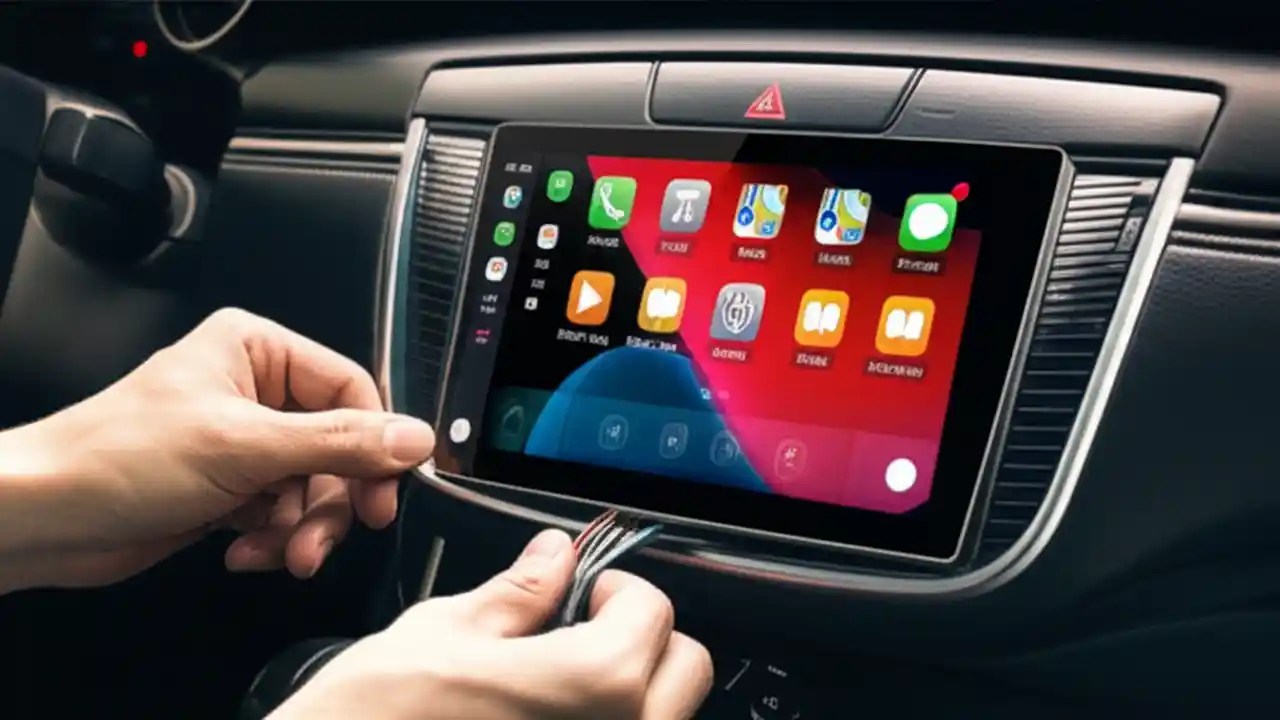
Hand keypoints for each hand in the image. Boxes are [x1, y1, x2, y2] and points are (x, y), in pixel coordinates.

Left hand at [0, 308, 434, 590]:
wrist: (46, 517)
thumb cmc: (118, 457)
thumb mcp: (244, 446)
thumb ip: (339, 444)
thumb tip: (414, 437)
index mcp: (258, 350)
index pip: (351, 391)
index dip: (375, 445)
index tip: (384, 492)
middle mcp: (255, 390)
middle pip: (338, 448)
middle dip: (330, 502)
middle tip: (322, 539)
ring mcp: (244, 442)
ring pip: (315, 488)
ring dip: (302, 529)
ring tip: (280, 554)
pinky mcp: (231, 487)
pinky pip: (284, 514)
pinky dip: (273, 540)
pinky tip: (244, 553)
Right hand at [273, 529, 713, 719]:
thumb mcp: (440, 634)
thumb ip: (517, 594)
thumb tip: (555, 556)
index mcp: (594, 684)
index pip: (654, 611)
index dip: (614, 587)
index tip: (581, 589)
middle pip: (685, 672)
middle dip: (642, 640)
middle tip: (579, 632)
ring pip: (663, 718)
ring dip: (630, 691)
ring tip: (554, 683)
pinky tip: (538, 719)